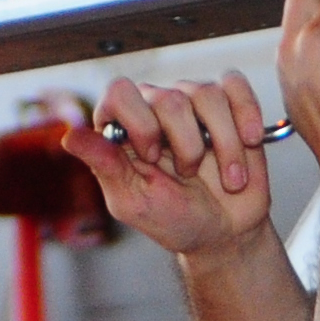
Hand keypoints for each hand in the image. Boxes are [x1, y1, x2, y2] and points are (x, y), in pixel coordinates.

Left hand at [62, 73, 275, 261]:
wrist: (225, 233)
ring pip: (207, 94)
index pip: (120, 93)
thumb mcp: (133, 202)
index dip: (139, 123)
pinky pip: (235, 87)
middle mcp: (156, 107)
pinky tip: (249, 142)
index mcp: (124, 126)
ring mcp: (194, 103)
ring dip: (223, 144)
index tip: (151, 158)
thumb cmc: (175, 220)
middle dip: (186, 145)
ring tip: (227, 178)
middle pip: (170, 98)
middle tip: (189, 175)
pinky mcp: (230, 105)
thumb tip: (70, 136)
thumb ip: (104, 166)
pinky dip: (246, 115)